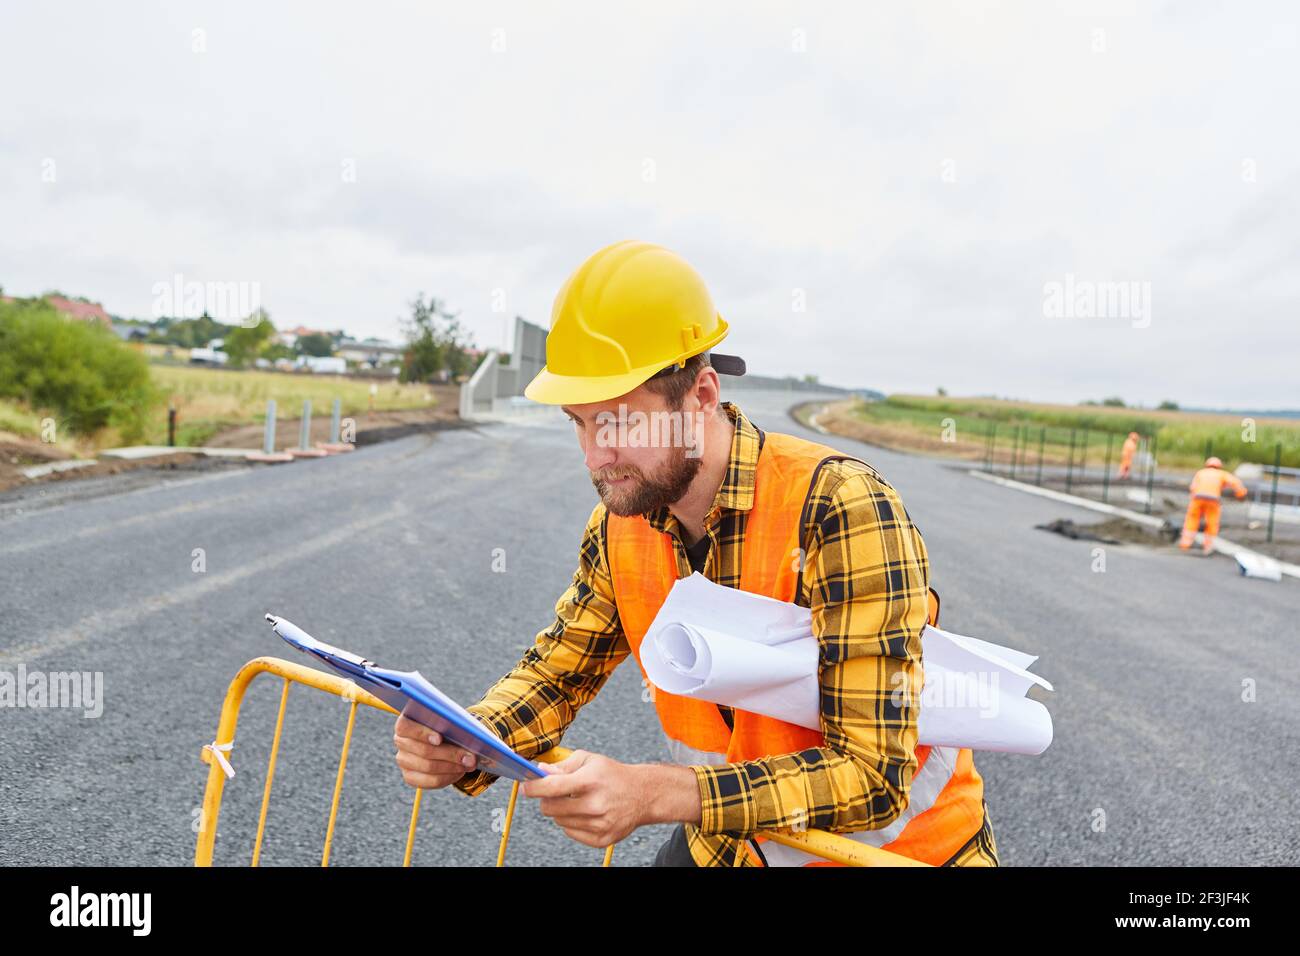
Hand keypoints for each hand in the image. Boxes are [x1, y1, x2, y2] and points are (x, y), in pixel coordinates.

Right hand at [393, 715, 478, 788]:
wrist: (442, 740)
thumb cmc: (444, 726)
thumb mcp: (446, 720)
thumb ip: (450, 724)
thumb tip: (468, 735)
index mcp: (404, 722)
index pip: (405, 727)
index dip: (422, 733)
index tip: (439, 739)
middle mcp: (400, 741)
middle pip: (424, 750)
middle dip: (450, 754)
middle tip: (470, 757)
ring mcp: (403, 760)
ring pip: (429, 767)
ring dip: (452, 767)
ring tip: (468, 764)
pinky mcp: (409, 776)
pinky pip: (430, 781)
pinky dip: (449, 777)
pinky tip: (460, 772)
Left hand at [519, 750, 645, 848]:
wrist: (643, 794)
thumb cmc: (614, 775)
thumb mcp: (589, 760)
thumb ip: (562, 766)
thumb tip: (540, 771)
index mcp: (590, 781)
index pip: (552, 787)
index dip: (533, 788)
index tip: (524, 787)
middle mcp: (595, 804)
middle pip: (551, 809)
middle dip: (546, 800)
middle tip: (553, 793)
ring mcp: (599, 824)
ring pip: (559, 821)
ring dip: (560, 811)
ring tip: (576, 801)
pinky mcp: (602, 839)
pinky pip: (570, 833)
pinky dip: (571, 823)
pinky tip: (584, 813)